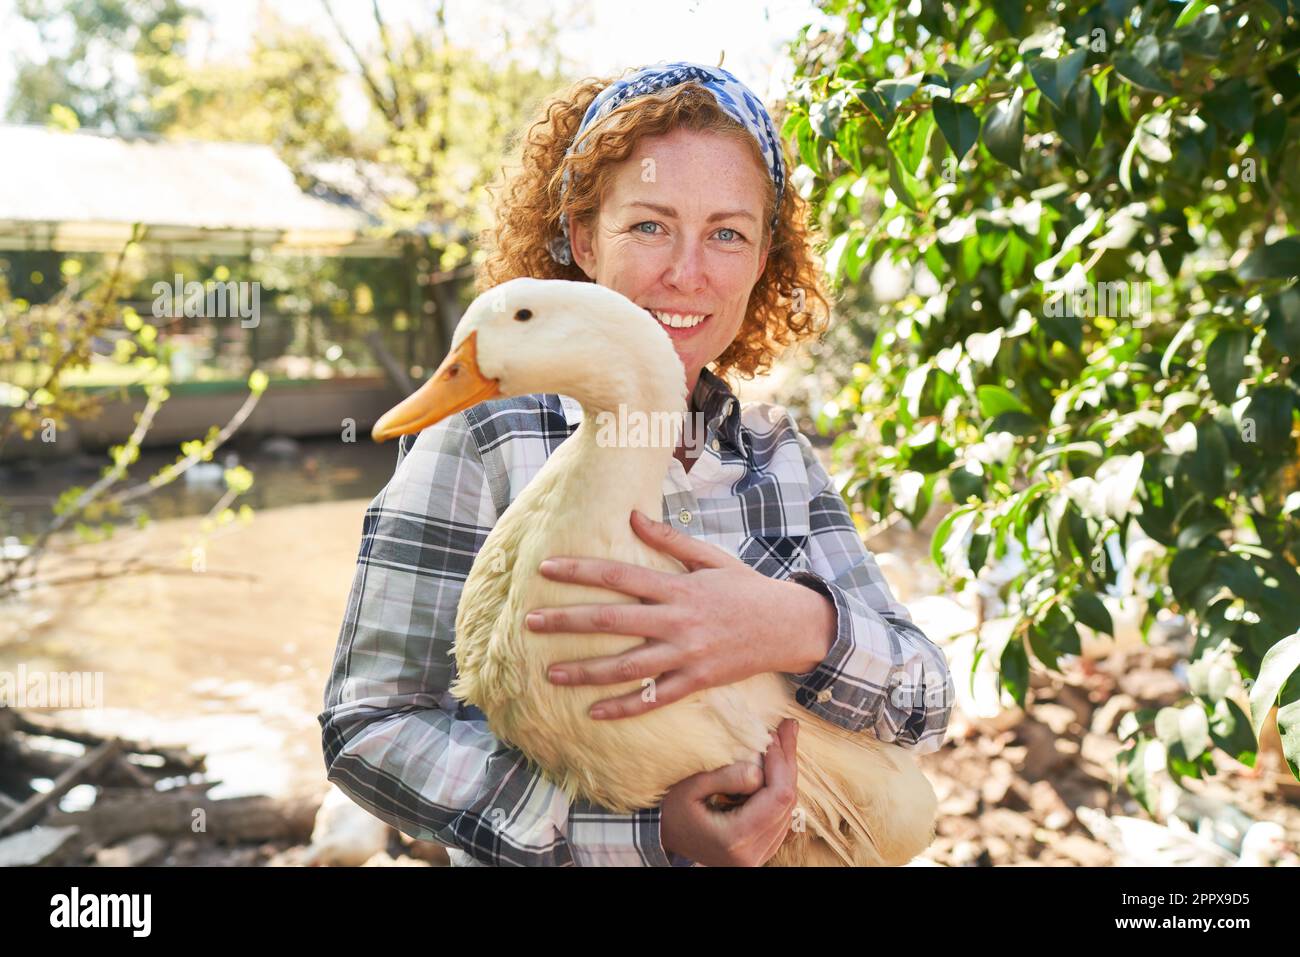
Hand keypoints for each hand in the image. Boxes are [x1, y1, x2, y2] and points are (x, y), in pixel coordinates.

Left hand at [525, 509, 835, 718]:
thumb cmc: (747, 589)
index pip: (619, 576)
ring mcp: (686, 656)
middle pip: (612, 622)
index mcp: (678, 587)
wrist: (790, 626)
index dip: (580, 572)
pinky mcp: (696, 682)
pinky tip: (593, 713)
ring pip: (626, 667)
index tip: (546, 569)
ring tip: (550, 673)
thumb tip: (632, 516)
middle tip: (530, 623)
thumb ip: (670, 539)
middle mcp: (678, 622)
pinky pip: (653, 699)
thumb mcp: (712, 557)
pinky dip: (623, 708)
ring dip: (585, 672)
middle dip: (568, 623)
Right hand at [660, 718, 799, 866]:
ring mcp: (759, 857)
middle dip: (787, 762)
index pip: (777, 797)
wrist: (663, 837)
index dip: (781, 762)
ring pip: (788, 809)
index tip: (773, 735)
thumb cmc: (672, 810)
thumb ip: (725, 777)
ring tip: (783, 742)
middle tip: (788, 728)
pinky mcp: (760, 852)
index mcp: (736, 839)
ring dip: (786, 774)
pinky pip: (781, 817)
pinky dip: (780, 789)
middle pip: (787, 802)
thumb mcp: (690, 787)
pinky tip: (776, 766)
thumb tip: (759, 768)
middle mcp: (752, 854)